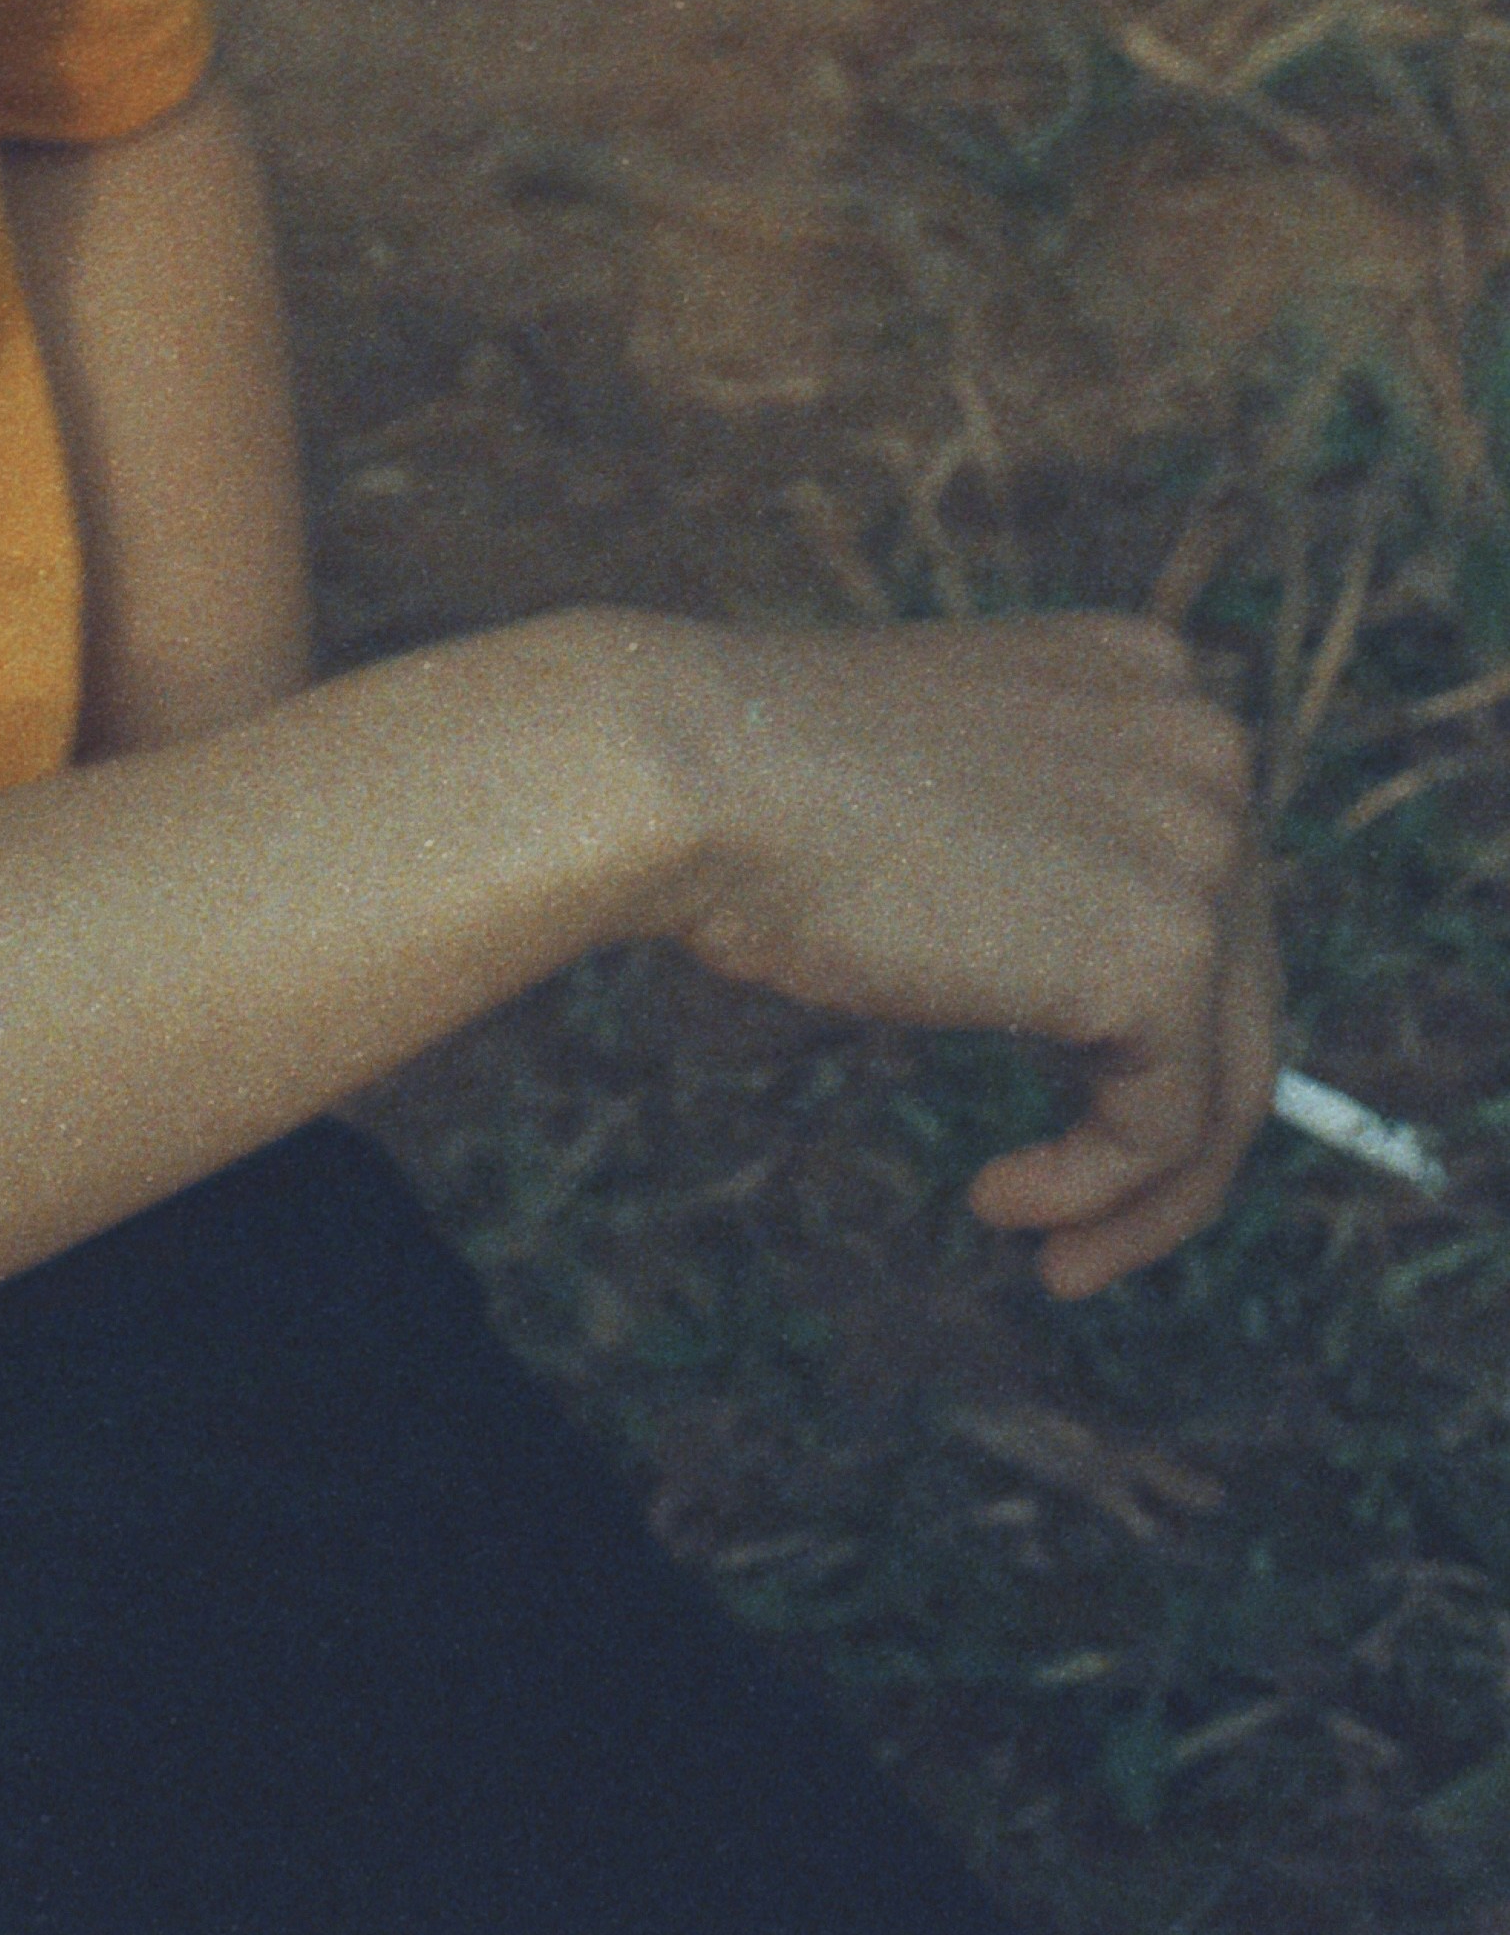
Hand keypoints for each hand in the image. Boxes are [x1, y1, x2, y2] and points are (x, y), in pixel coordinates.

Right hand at [644, 612, 1277, 1298]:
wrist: (697, 766)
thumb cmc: (769, 784)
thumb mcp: (953, 788)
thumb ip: (1054, 849)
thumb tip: (1112, 998)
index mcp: (1149, 678)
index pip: (1207, 885)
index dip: (1157, 1019)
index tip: (1077, 1098)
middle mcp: (1206, 746)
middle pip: (1238, 990)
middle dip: (1163, 1126)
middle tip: (1078, 1220)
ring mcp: (1200, 845)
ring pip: (1226, 1078)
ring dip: (1141, 1191)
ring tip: (1058, 1256)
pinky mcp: (1163, 950)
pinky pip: (1165, 1128)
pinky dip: (1094, 1190)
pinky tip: (1003, 1200)